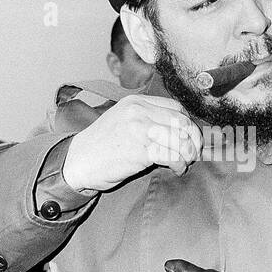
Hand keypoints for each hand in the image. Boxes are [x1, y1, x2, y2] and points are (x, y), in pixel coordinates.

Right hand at [62, 95, 202, 192]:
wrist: (77, 161)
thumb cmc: (101, 145)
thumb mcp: (123, 120)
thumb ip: (147, 119)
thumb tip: (179, 130)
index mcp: (136, 101)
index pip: (176, 108)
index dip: (189, 125)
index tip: (190, 139)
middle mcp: (139, 111)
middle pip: (182, 122)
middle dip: (193, 140)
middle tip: (192, 154)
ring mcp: (139, 129)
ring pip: (181, 139)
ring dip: (188, 154)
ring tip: (184, 163)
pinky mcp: (140, 149)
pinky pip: (172, 155)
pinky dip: (179, 164)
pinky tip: (176, 170)